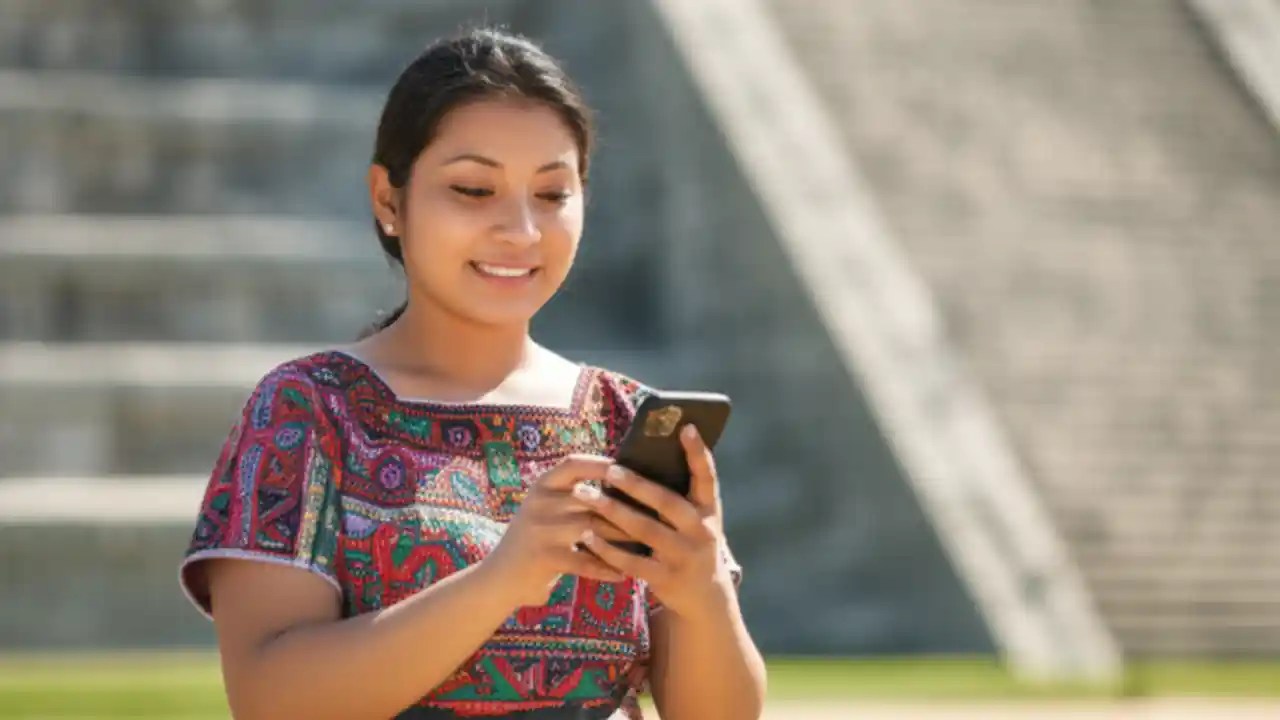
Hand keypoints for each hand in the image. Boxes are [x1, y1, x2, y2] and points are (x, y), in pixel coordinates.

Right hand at [483, 454, 636, 605]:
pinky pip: (585, 562)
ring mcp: (541, 530)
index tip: (626, 468)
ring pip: (593, 530)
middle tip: (653, 514)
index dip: (602, 464)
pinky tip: (623, 574)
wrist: (499, 577)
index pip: (574, 464)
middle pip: (593, 499)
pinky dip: (606, 569)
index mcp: (542, 485)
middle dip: (624, 509)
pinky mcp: (545, 557)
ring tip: (647, 545)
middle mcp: (541, 503)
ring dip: (622, 540)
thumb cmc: (535, 539)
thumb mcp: (545, 509)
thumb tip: (621, 483)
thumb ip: (574, 496)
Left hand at [577, 425, 733, 617]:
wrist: (705, 598)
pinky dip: (607, 548)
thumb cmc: (691, 545)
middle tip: (609, 469)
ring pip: (644, 529)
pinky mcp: (665, 578)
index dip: (698, 452)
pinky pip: (631, 561)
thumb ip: (680, 496)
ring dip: (612, 511)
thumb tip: (648, 458)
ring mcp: (684, 556)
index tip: (686, 427)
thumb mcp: (696, 521)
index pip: (707, 477)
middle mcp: (701, 531)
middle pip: (667, 502)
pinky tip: (586, 535)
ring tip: (584, 495)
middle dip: (637, 485)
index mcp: (709, 511)